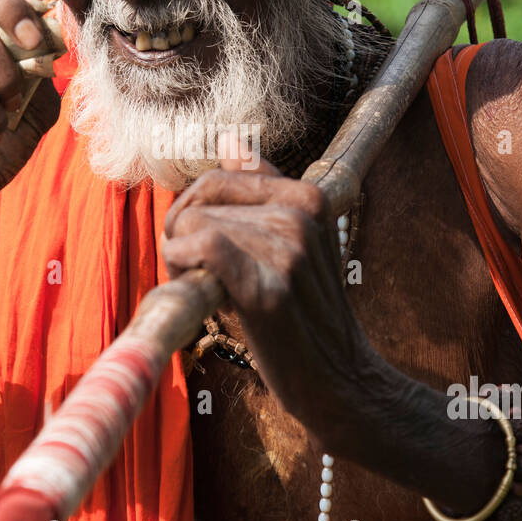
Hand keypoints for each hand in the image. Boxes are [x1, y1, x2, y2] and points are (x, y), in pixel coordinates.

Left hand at [160, 157, 359, 431]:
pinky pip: (202, 247)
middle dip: (183, 233)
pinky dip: (184, 264)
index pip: (219, 176)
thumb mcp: (295, 242)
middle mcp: (300, 215)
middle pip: (201, 199)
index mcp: (310, 196)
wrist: (338, 379)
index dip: (193, 209)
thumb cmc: (305, 314)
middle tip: (198, 272)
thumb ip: (263, 189)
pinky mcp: (267, 289)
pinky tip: (201, 290)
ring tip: (214, 294)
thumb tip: (230, 140)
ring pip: (194, 226)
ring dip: (184, 262)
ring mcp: (286, 250)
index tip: (197, 243)